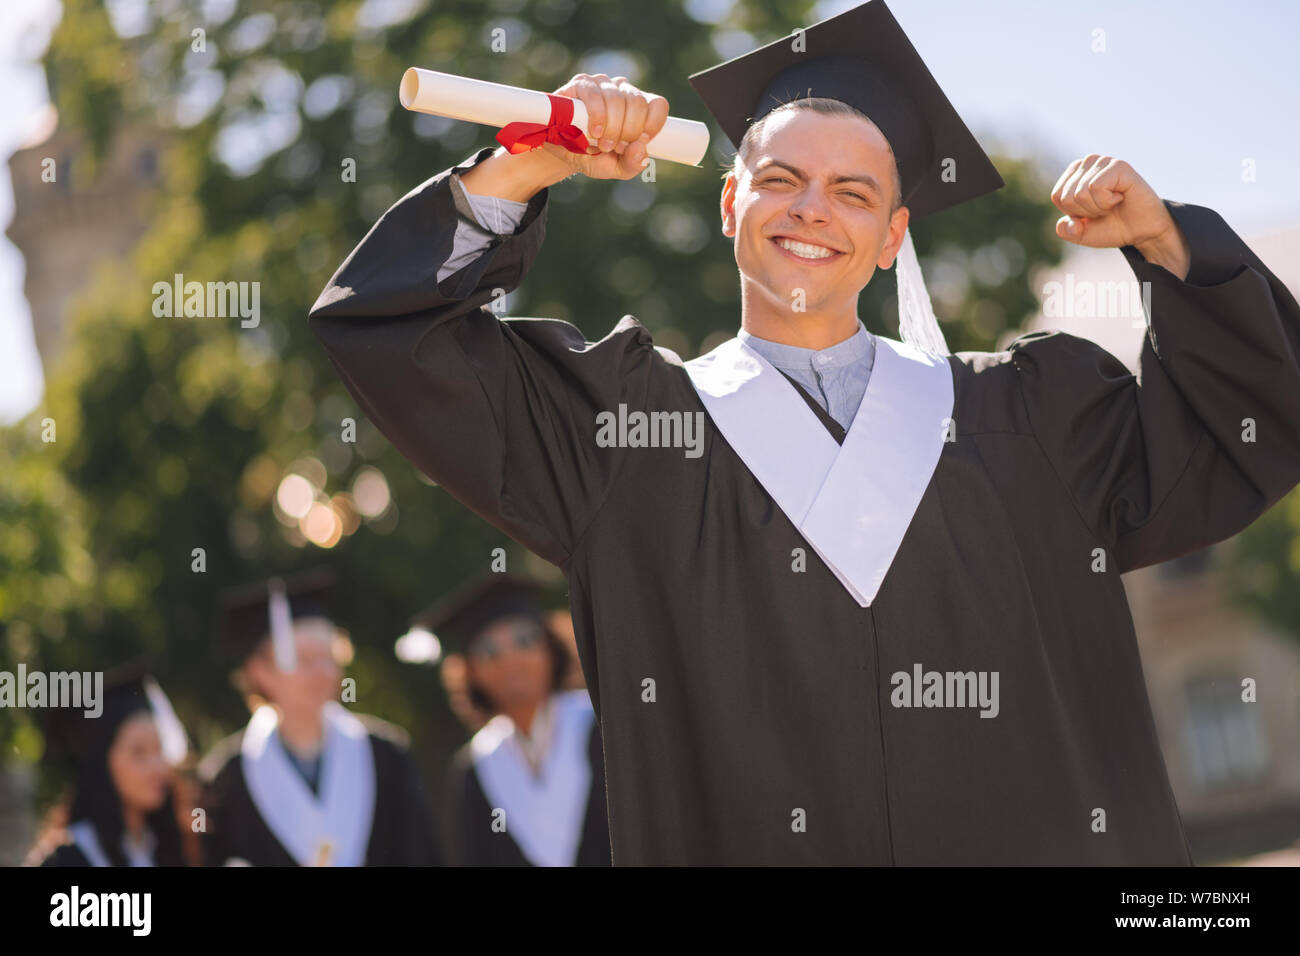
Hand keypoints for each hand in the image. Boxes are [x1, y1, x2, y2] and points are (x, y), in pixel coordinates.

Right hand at [534, 73, 669, 180]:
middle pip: (637, 104)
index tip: (637, 143)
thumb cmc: (592, 156)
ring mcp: (602, 84)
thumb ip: (633, 163)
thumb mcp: (616, 167)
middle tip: (613, 147)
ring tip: (601, 144)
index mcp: (638, 107)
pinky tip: (593, 131)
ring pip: (617, 99)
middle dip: (627, 132)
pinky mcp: (581, 84)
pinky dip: (596, 116)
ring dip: (611, 127)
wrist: (561, 152)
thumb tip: (641, 148)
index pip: (658, 105)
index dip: (651, 125)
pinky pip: (594, 95)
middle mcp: (623, 90)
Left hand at [1051, 155, 1189, 277]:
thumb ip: (1066, 231)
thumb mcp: (1081, 234)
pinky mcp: (1119, 166)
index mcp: (1075, 173)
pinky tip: (1120, 197)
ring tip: (1113, 203)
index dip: (1073, 213)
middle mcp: (1088, 162)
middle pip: (1067, 196)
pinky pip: (1095, 187)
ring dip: (1097, 208)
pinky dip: (1106, 202)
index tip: (1092, 212)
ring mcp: (1104, 161)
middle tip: (1105, 209)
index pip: (1057, 196)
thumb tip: (1071, 223)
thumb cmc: (1112, 227)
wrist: (1142, 231)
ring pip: (1080, 193)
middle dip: (1085, 212)